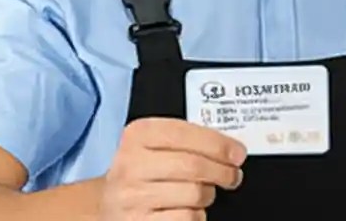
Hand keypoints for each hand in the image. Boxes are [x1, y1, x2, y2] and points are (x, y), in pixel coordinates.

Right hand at [100, 117, 246, 219]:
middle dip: (223, 171)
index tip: (237, 152)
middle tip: (232, 175)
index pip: (183, 133)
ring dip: (208, 195)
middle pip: (193, 166)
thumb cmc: (140, 172)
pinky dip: (196, 215)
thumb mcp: (152, 145)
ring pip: (194, 194)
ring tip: (202, 192)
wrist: (109, 204)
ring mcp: (135, 197)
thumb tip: (228, 148)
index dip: (217, 143)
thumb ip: (185, 140)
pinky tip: (187, 209)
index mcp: (137, 136)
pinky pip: (188, 218)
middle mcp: (131, 164)